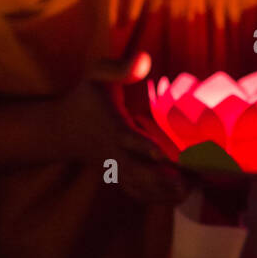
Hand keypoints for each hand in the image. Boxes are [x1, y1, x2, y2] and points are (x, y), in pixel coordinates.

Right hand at [90, 51, 189, 203]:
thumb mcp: (96, 75)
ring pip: (141, 187)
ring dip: (166, 191)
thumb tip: (145, 59)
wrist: (63, 129)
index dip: (144, 147)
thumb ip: (119, 68)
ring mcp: (117, 168)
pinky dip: (159, 198)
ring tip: (194, 187)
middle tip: (191, 179)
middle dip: (163, 179)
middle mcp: (115, 153)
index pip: (128, 140)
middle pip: (138, 172)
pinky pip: (139, 193)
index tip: (162, 153)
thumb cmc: (84, 98)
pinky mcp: (120, 177)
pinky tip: (182, 194)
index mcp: (112, 128)